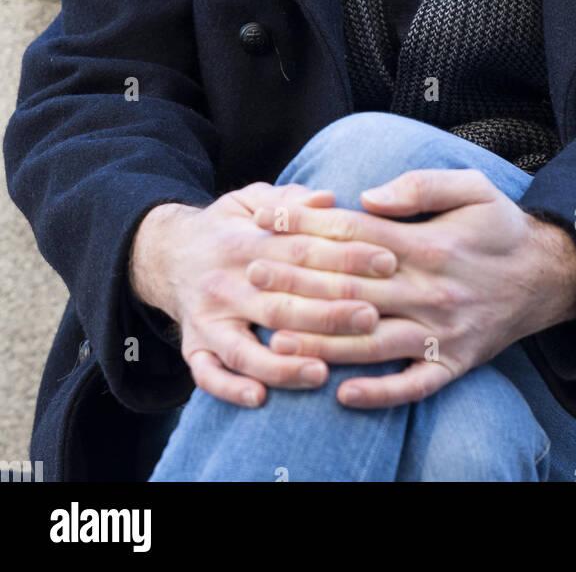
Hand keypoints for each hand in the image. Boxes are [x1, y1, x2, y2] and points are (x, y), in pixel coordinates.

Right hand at [128, 182, 398, 406]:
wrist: (166, 252)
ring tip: (324, 372)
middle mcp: (224, 282)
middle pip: (280, 302)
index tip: (387, 261)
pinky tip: (260, 398)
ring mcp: (207, 318)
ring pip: (244, 348)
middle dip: (328, 312)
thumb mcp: (252, 199)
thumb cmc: (228, 227)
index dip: (345, 256)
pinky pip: (206, 375)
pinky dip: (230, 388)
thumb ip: (291, 199)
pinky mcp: (191, 347)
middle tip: (372, 317)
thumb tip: (330, 197)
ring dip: (284, 363)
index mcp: (244, 242)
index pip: (301, 250)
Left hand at [250, 168, 575, 407]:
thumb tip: (369, 196)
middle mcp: (431, 290)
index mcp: (430, 244)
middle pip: (352, 287)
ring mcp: (441, 332)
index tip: (269, 221)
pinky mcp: (453, 364)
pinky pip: (412, 385)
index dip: (309, 227)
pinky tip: (342, 395)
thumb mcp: (472, 186)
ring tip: (276, 338)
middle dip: (299, 281)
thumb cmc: (500, 227)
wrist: (549, 277)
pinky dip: (378, 392)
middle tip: (254, 275)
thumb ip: (420, 185)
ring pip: (372, 341)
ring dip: (322, 341)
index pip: (356, 234)